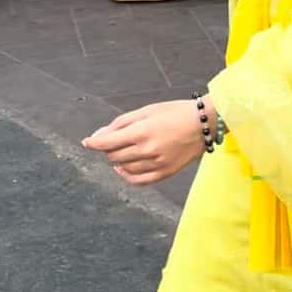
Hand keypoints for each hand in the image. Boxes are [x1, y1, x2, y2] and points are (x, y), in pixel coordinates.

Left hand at [82, 98, 207, 184]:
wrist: (204, 123)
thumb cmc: (176, 113)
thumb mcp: (147, 110)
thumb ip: (121, 123)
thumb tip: (99, 135)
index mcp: (141, 131)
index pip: (107, 143)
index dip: (93, 142)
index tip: (87, 142)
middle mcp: (147, 150)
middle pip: (114, 156)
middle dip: (109, 149)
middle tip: (114, 141)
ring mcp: (157, 164)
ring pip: (124, 168)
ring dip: (118, 160)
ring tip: (125, 150)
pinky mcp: (165, 173)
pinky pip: (138, 181)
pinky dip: (127, 176)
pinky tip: (125, 168)